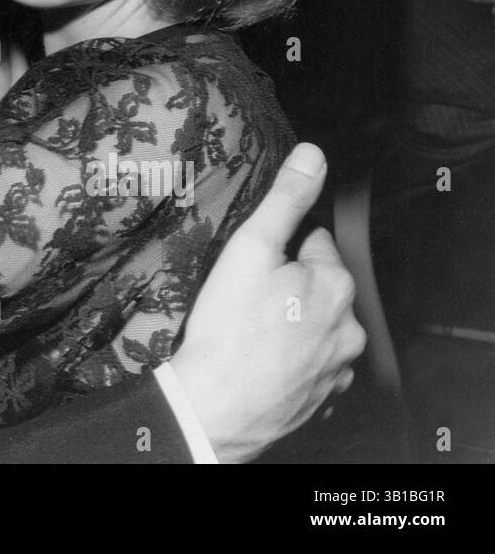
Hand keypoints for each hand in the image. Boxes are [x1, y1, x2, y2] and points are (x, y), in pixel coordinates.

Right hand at [168, 143, 366, 462]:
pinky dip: (290, 356)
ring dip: (291, 321)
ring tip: (248, 327)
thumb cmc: (230, 328)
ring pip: (315, 324)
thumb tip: (313, 156)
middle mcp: (348, 327)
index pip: (313, 241)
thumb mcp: (250, 248)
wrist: (216, 408)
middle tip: (244, 294)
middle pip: (316, 284)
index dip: (278, 247)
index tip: (252, 263)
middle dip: (287, 284)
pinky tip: (258, 355)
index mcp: (335, 285)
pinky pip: (309, 361)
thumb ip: (285, 200)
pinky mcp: (321, 396)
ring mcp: (336, 366)